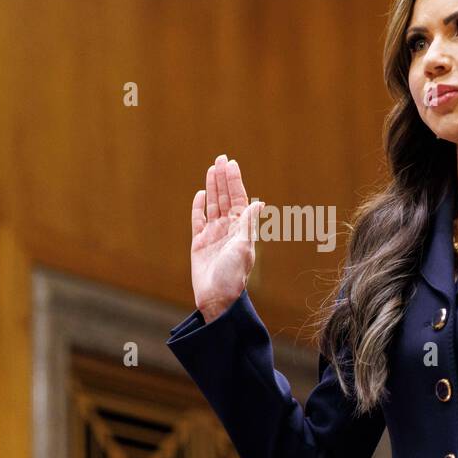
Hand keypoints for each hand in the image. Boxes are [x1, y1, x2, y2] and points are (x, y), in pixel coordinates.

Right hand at [189, 154, 263, 321]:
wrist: (217, 298)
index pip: (238, 199)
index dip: (234, 181)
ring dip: (212, 187)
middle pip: (225, 198)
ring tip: (212, 169)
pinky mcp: (199, 243)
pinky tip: (200, 194)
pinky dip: (198, 207)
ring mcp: (213, 235)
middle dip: (223, 178)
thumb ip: (248, 224)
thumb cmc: (233, 276)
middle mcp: (228, 229)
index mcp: (240, 229)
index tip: (231, 163)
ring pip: (212, 205)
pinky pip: (198, 220)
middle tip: (221, 158)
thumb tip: (259, 203)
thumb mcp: (243, 248)